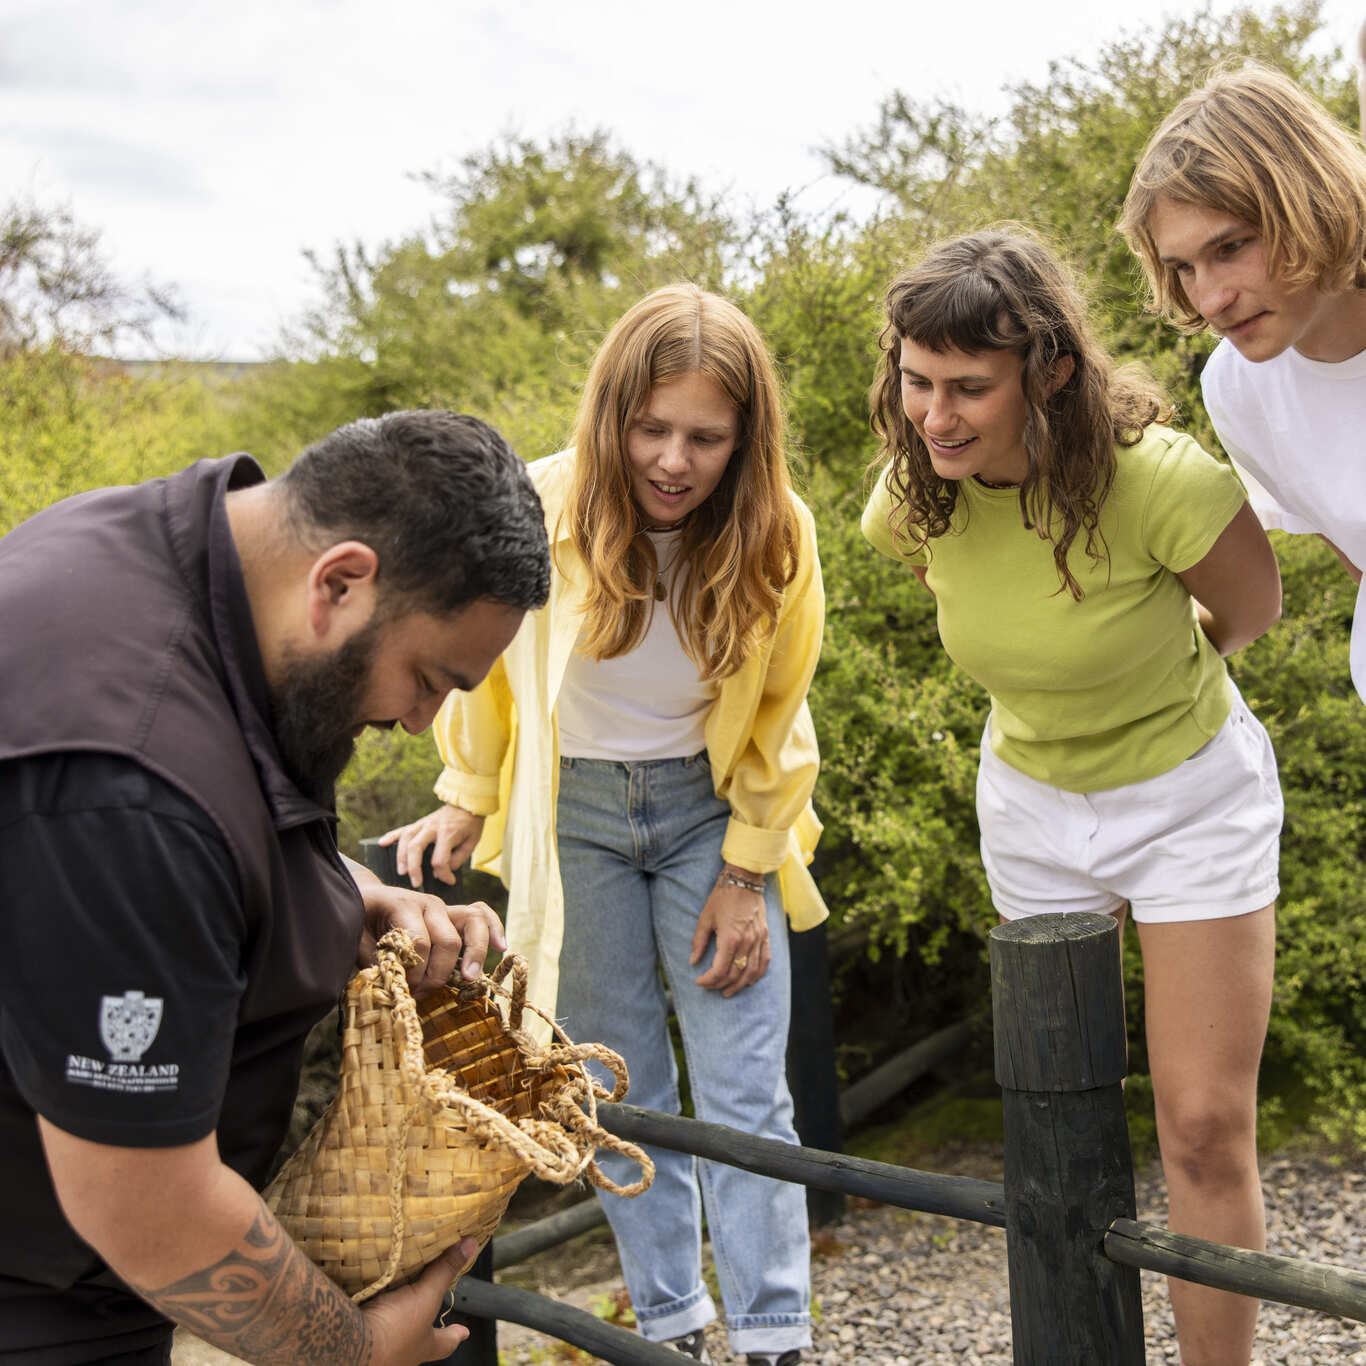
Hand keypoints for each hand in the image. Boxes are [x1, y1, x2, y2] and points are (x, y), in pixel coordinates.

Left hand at [358, 885, 505, 992]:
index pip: (419, 942)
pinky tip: (501, 948)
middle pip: (447, 940)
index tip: (402, 989)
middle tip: (422, 994)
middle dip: (437, 973)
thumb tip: (393, 984)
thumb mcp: (357, 942)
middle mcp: (428, 903)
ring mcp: (444, 907)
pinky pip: (481, 914)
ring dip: (475, 952)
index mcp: (402, 904)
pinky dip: (493, 929)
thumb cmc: (359, 923)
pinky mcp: (453, 914)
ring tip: (470, 977)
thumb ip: (374, 960)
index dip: (413, 972)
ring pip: (473, 922)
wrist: (364, 899)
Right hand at [362, 1237, 478, 1364]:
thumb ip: (445, 1272)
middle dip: (422, 1329)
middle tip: (425, 1314)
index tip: (464, 1331)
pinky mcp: (358, 1335)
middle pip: (417, 1342)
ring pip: (391, 1333)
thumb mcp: (425, 1297)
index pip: (444, 1343)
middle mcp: (401, 1353)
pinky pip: (368, 1321)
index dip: (454, 1335)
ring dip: (393, 1317)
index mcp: (422, 1346)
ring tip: (393, 1298)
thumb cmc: (394, 1329)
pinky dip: (369, 1309)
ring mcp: (379, 1350)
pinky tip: (364, 1296)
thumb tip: (471, 1246)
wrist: (348, 1344)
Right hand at [380, 805, 485, 888]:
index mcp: (448, 833)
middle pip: (417, 847)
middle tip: (415, 883)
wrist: (466, 803)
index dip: (444, 874)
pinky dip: (391, 836)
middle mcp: (432, 827)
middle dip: (414, 867)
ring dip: (401, 856)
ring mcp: (423, 824)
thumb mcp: (471, 842)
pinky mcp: (418, 822)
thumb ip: (458, 858)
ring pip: (406, 839)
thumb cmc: (469, 826)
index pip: (440, 859)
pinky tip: (382, 843)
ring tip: (401, 872)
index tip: (450, 881)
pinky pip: (402, 829)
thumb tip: (441, 872)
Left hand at [690, 867, 770, 996]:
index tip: (698, 981)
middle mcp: (746, 943)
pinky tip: (749, 980)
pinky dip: (757, 975)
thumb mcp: (705, 918)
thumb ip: (699, 942)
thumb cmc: (722, 897)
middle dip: (720, 984)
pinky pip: (764, 962)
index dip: (708, 980)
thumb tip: (693, 961)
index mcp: (730, 939)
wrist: (744, 880)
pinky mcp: (765, 936)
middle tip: (710, 987)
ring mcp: (758, 940)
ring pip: (751, 973)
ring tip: (727, 991)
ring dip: (739, 985)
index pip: (719, 970)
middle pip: (735, 974)